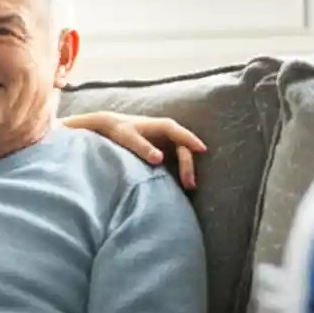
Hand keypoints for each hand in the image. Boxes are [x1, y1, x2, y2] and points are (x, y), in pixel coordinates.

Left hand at [74, 112, 206, 188]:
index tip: (203, 150)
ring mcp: (166, 140)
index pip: (181, 135)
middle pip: (183, 149)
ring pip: (181, 154)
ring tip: (188, 186)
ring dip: (185, 168)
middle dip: (188, 165)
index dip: (192, 142)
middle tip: (189, 184)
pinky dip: (179, 168)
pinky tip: (179, 182)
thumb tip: (160, 158)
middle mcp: (168, 132)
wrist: (110, 127)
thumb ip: (143, 148)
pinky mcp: (163, 148)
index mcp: (163, 126)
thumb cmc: (120, 131)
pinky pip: (175, 158)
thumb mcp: (129, 139)